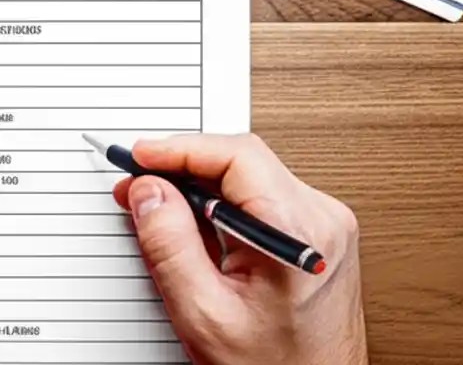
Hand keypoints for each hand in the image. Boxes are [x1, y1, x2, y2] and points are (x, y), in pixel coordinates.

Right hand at [112, 134, 367, 364]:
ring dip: (199, 186)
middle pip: (241, 161)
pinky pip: (261, 197)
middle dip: (182, 167)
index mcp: (300, 232)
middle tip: (138, 185)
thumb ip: (170, 245)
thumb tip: (149, 191)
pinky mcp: (317, 234)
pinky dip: (220, 202)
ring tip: (159, 207)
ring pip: (249, 176)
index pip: (235, 156)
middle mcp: (322, 219)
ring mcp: (325, 225)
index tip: (141, 157)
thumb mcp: (204, 313)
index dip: (180, 149)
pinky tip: (193, 223)